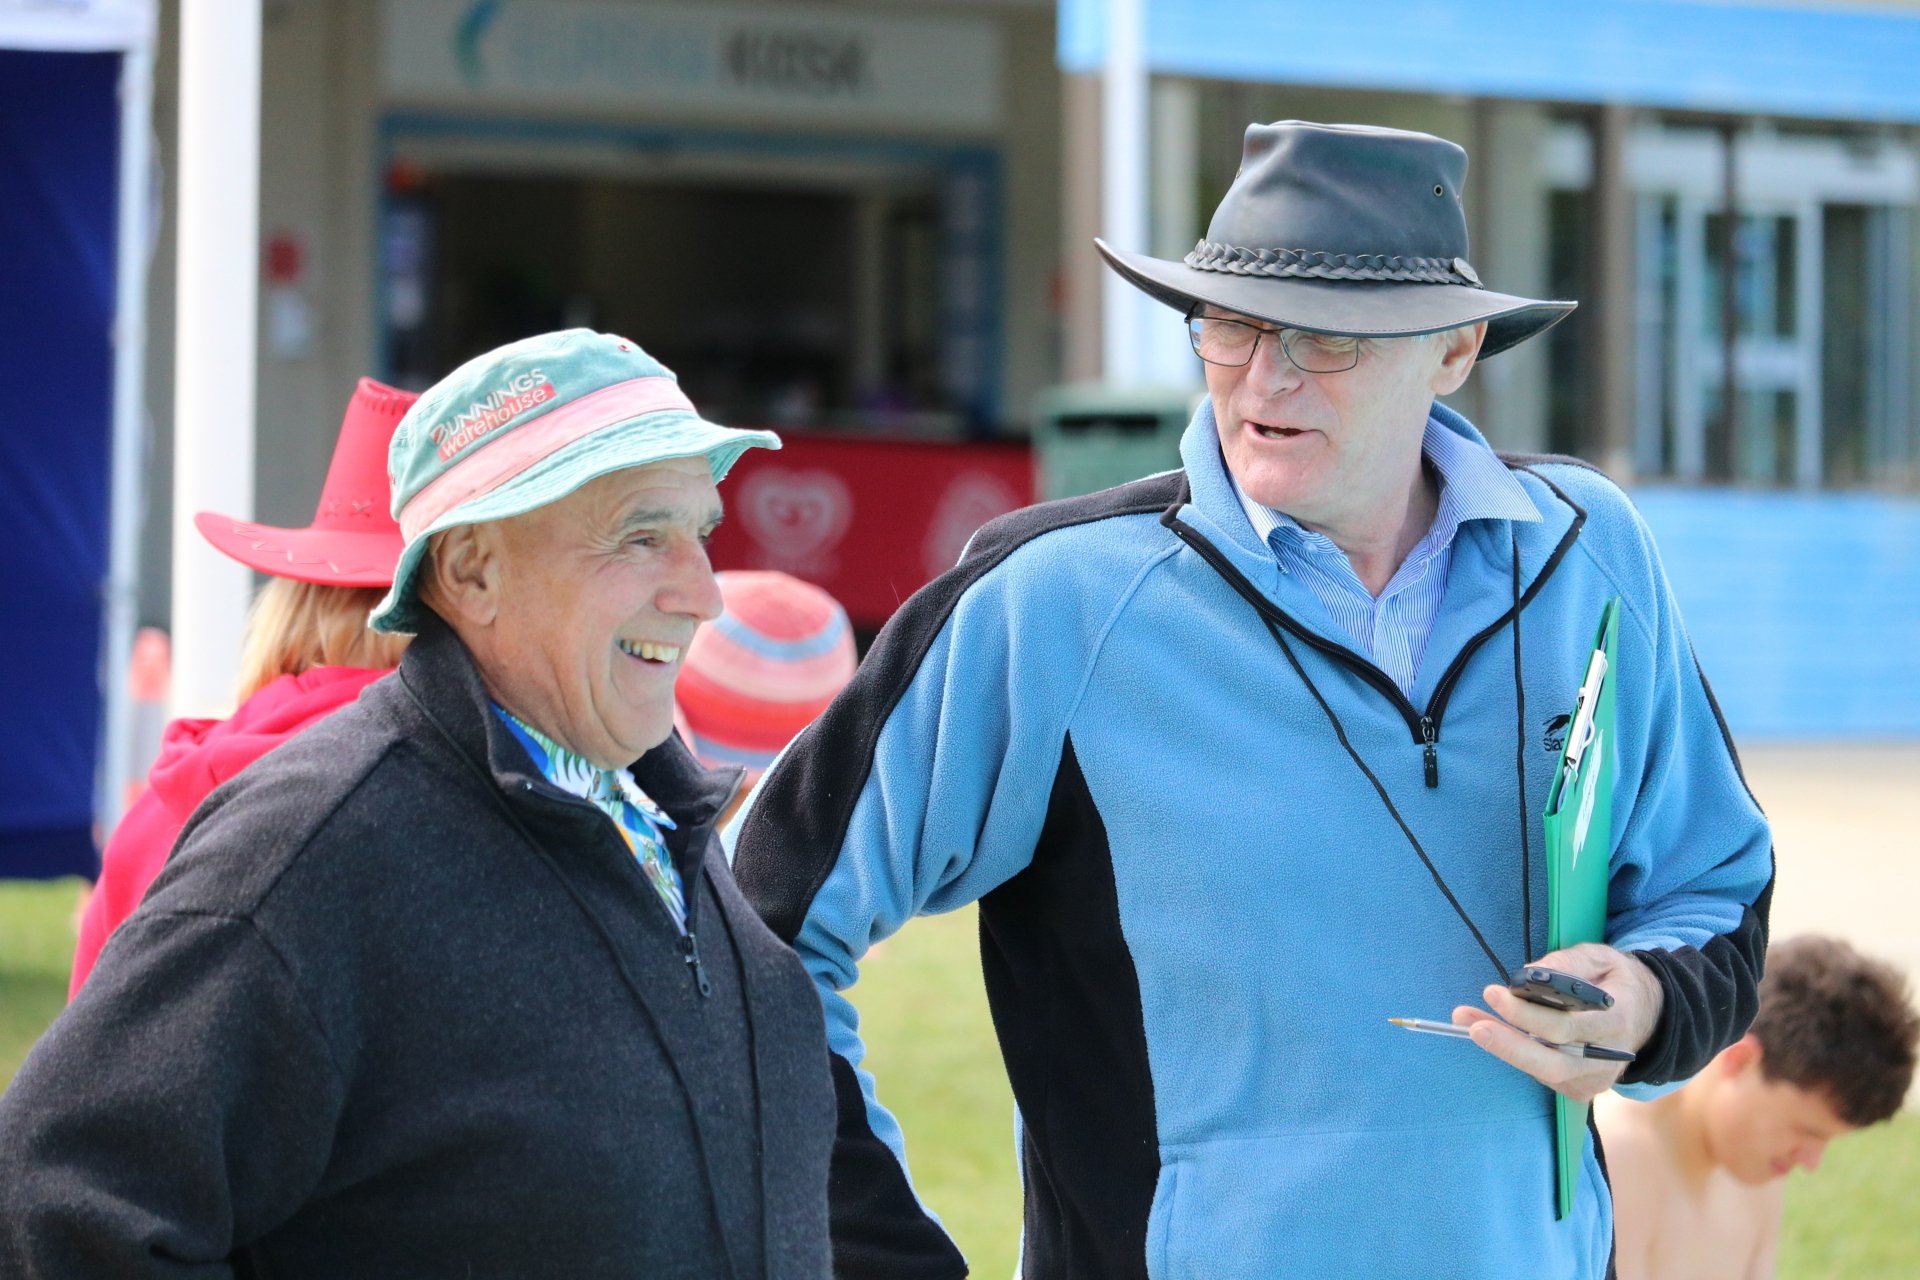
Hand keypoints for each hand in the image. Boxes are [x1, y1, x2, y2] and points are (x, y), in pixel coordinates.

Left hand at [1452, 943, 1663, 1101]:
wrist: (1648, 1015)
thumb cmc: (1616, 981)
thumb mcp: (1600, 958)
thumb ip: (1567, 963)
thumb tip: (1528, 976)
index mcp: (1617, 1021)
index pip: (1567, 1026)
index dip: (1527, 1014)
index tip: (1494, 993)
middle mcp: (1608, 1058)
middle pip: (1552, 1061)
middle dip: (1509, 1043)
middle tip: (1472, 1025)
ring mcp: (1595, 1078)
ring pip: (1543, 1071)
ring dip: (1504, 1047)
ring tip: (1468, 1023)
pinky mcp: (1581, 1089)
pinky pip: (1543, 1074)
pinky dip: (1517, 1053)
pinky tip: (1494, 1033)